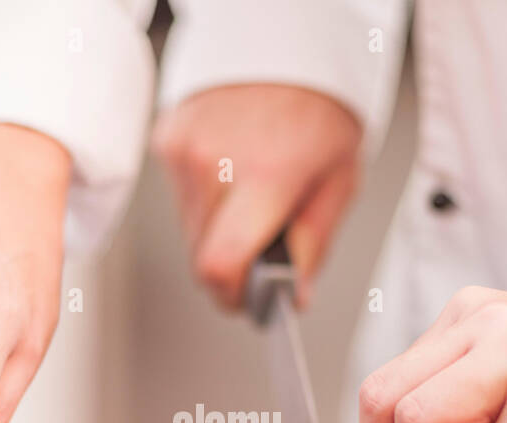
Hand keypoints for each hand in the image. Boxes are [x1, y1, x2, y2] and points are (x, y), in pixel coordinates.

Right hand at [153, 84, 360, 308]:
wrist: (285, 39)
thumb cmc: (318, 104)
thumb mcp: (339, 179)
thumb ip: (314, 243)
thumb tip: (294, 294)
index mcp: (265, 173)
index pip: (220, 264)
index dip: (233, 296)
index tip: (248, 301)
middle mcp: (215, 162)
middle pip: (201, 257)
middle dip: (231, 269)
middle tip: (260, 254)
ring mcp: (184, 150)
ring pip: (189, 232)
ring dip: (217, 234)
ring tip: (251, 201)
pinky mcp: (167, 141)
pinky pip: (180, 198)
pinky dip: (205, 201)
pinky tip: (232, 173)